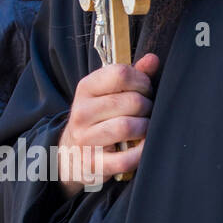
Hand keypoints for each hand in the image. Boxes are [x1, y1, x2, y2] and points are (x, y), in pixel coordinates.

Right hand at [57, 53, 159, 195]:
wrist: (70, 153)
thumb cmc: (97, 118)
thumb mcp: (106, 93)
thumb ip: (130, 76)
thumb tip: (152, 59)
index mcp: (85, 88)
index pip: (120, 74)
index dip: (142, 80)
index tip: (145, 89)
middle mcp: (82, 112)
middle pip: (130, 101)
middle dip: (147, 107)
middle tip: (146, 112)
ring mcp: (85, 138)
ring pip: (127, 127)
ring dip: (144, 128)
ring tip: (143, 128)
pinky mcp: (93, 164)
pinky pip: (126, 158)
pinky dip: (141, 153)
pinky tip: (142, 147)